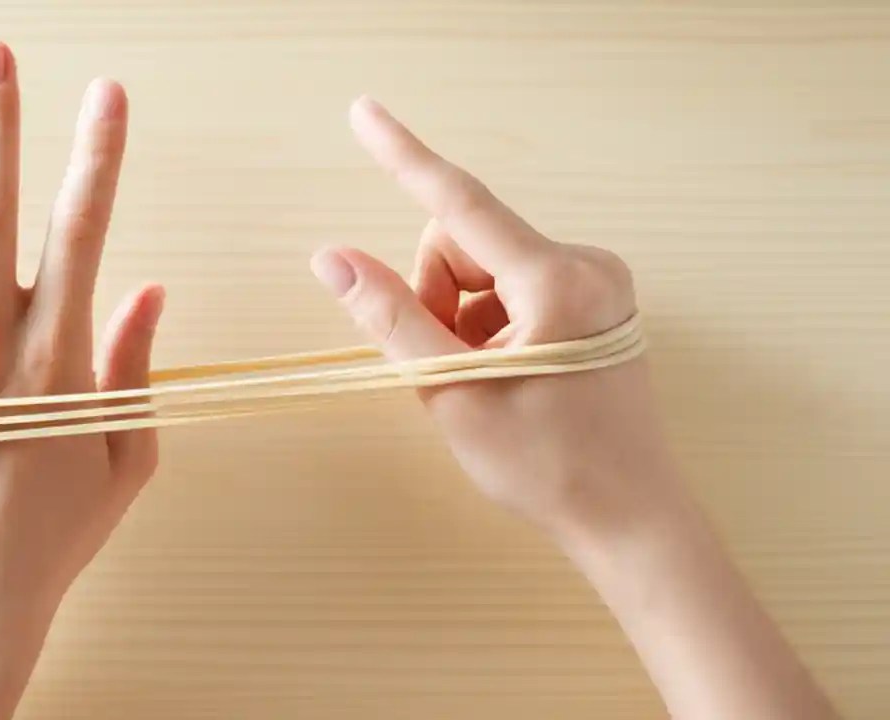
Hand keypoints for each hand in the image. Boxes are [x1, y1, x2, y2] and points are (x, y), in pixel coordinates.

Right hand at [311, 97, 677, 538]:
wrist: (628, 515)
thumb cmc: (546, 466)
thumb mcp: (453, 394)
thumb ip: (390, 318)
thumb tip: (332, 258)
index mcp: (557, 282)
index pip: (461, 204)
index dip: (404, 156)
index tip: (364, 112)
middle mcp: (585, 264)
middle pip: (464, 242)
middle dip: (436, 294)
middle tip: (446, 363)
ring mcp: (595, 279)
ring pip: (483, 264)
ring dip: (460, 314)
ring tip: (480, 377)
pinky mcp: (593, 297)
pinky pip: (511, 282)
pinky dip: (487, 320)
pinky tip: (504, 372)